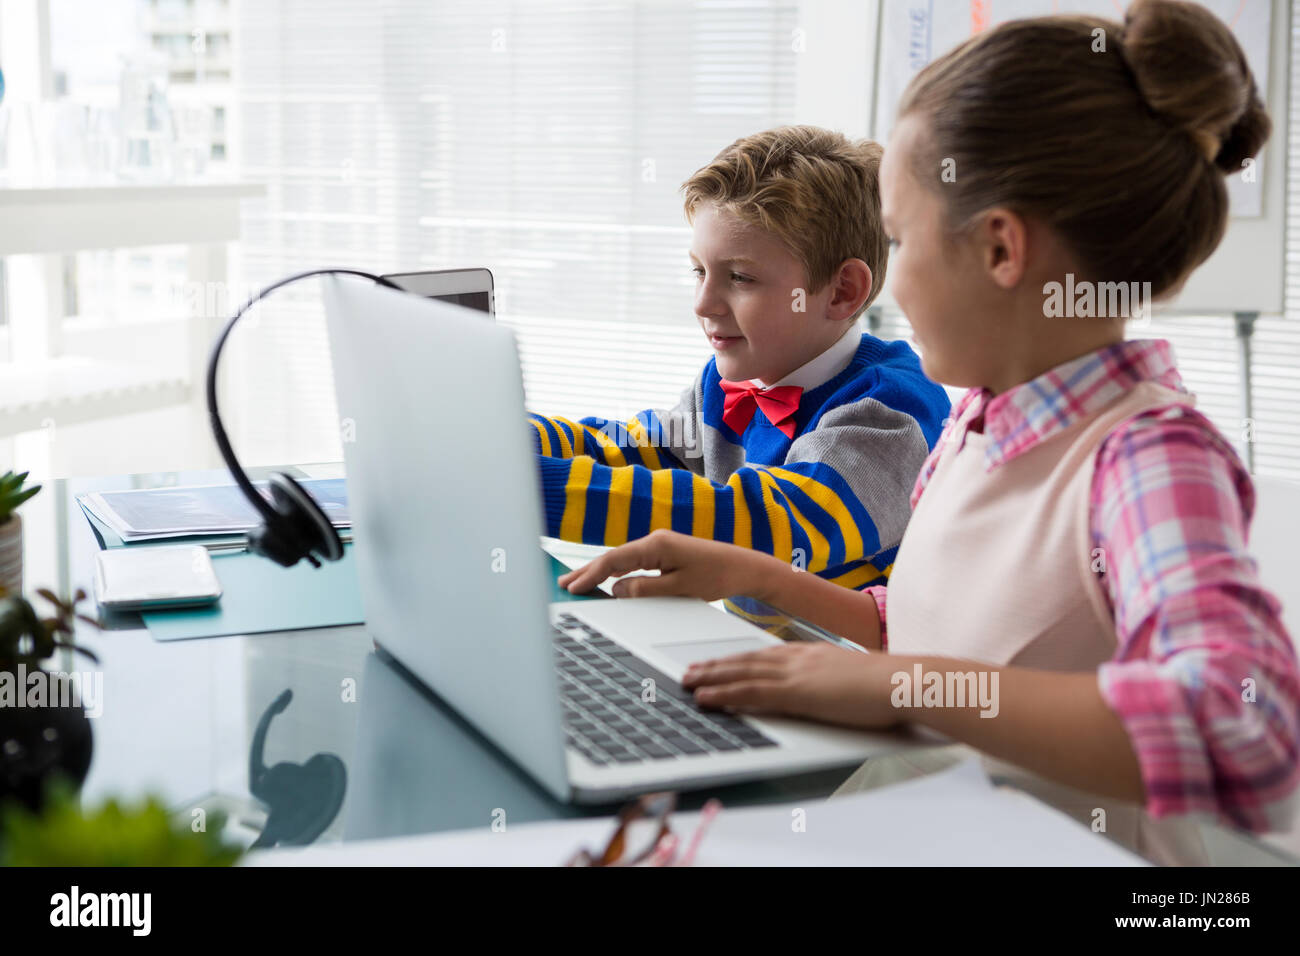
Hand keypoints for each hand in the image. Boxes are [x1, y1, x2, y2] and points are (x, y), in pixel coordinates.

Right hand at [556, 529, 787, 601]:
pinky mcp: (663, 554)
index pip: (614, 560)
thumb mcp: (680, 589)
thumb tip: (616, 590)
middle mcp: (654, 540)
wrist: (742, 567)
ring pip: (620, 560)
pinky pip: (632, 563)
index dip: (591, 575)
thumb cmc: (716, 576)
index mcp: (656, 545)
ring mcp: (658, 546)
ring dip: (598, 573)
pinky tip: (603, 582)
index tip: (572, 588)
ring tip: (574, 584)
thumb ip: (646, 590)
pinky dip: (614, 573)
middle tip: (561, 584)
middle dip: (586, 571)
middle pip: (612, 557)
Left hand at [682, 642, 901, 729]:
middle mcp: (800, 658)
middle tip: (691, 670)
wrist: (905, 682)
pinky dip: (724, 694)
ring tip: (687, 681)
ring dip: (711, 677)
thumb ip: (837, 684)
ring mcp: (797, 673)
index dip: (741, 660)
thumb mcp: (856, 681)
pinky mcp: (797, 692)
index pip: (768, 655)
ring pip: (742, 673)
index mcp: (814, 654)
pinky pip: (751, 692)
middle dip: (717, 665)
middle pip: (748, 660)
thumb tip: (833, 693)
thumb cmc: (890, 686)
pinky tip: (706, 697)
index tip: (723, 662)